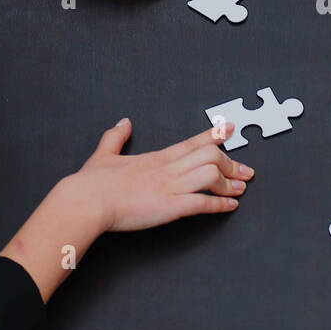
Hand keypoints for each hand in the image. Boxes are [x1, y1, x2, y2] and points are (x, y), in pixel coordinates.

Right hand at [60, 120, 252, 233]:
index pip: (192, 142)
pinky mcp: (169, 207)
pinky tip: (230, 206)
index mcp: (155, 158)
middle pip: (209, 156)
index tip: (229, 130)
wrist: (84, 201)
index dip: (214, 136)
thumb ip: (115, 137)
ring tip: (240, 189)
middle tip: (246, 170)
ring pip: (210, 174)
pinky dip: (219, 204)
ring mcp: (169, 187)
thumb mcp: (103, 154)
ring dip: (229, 183)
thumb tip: (123, 122)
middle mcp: (167, 169)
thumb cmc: (91, 184)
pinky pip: (201, 202)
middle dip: (231, 163)